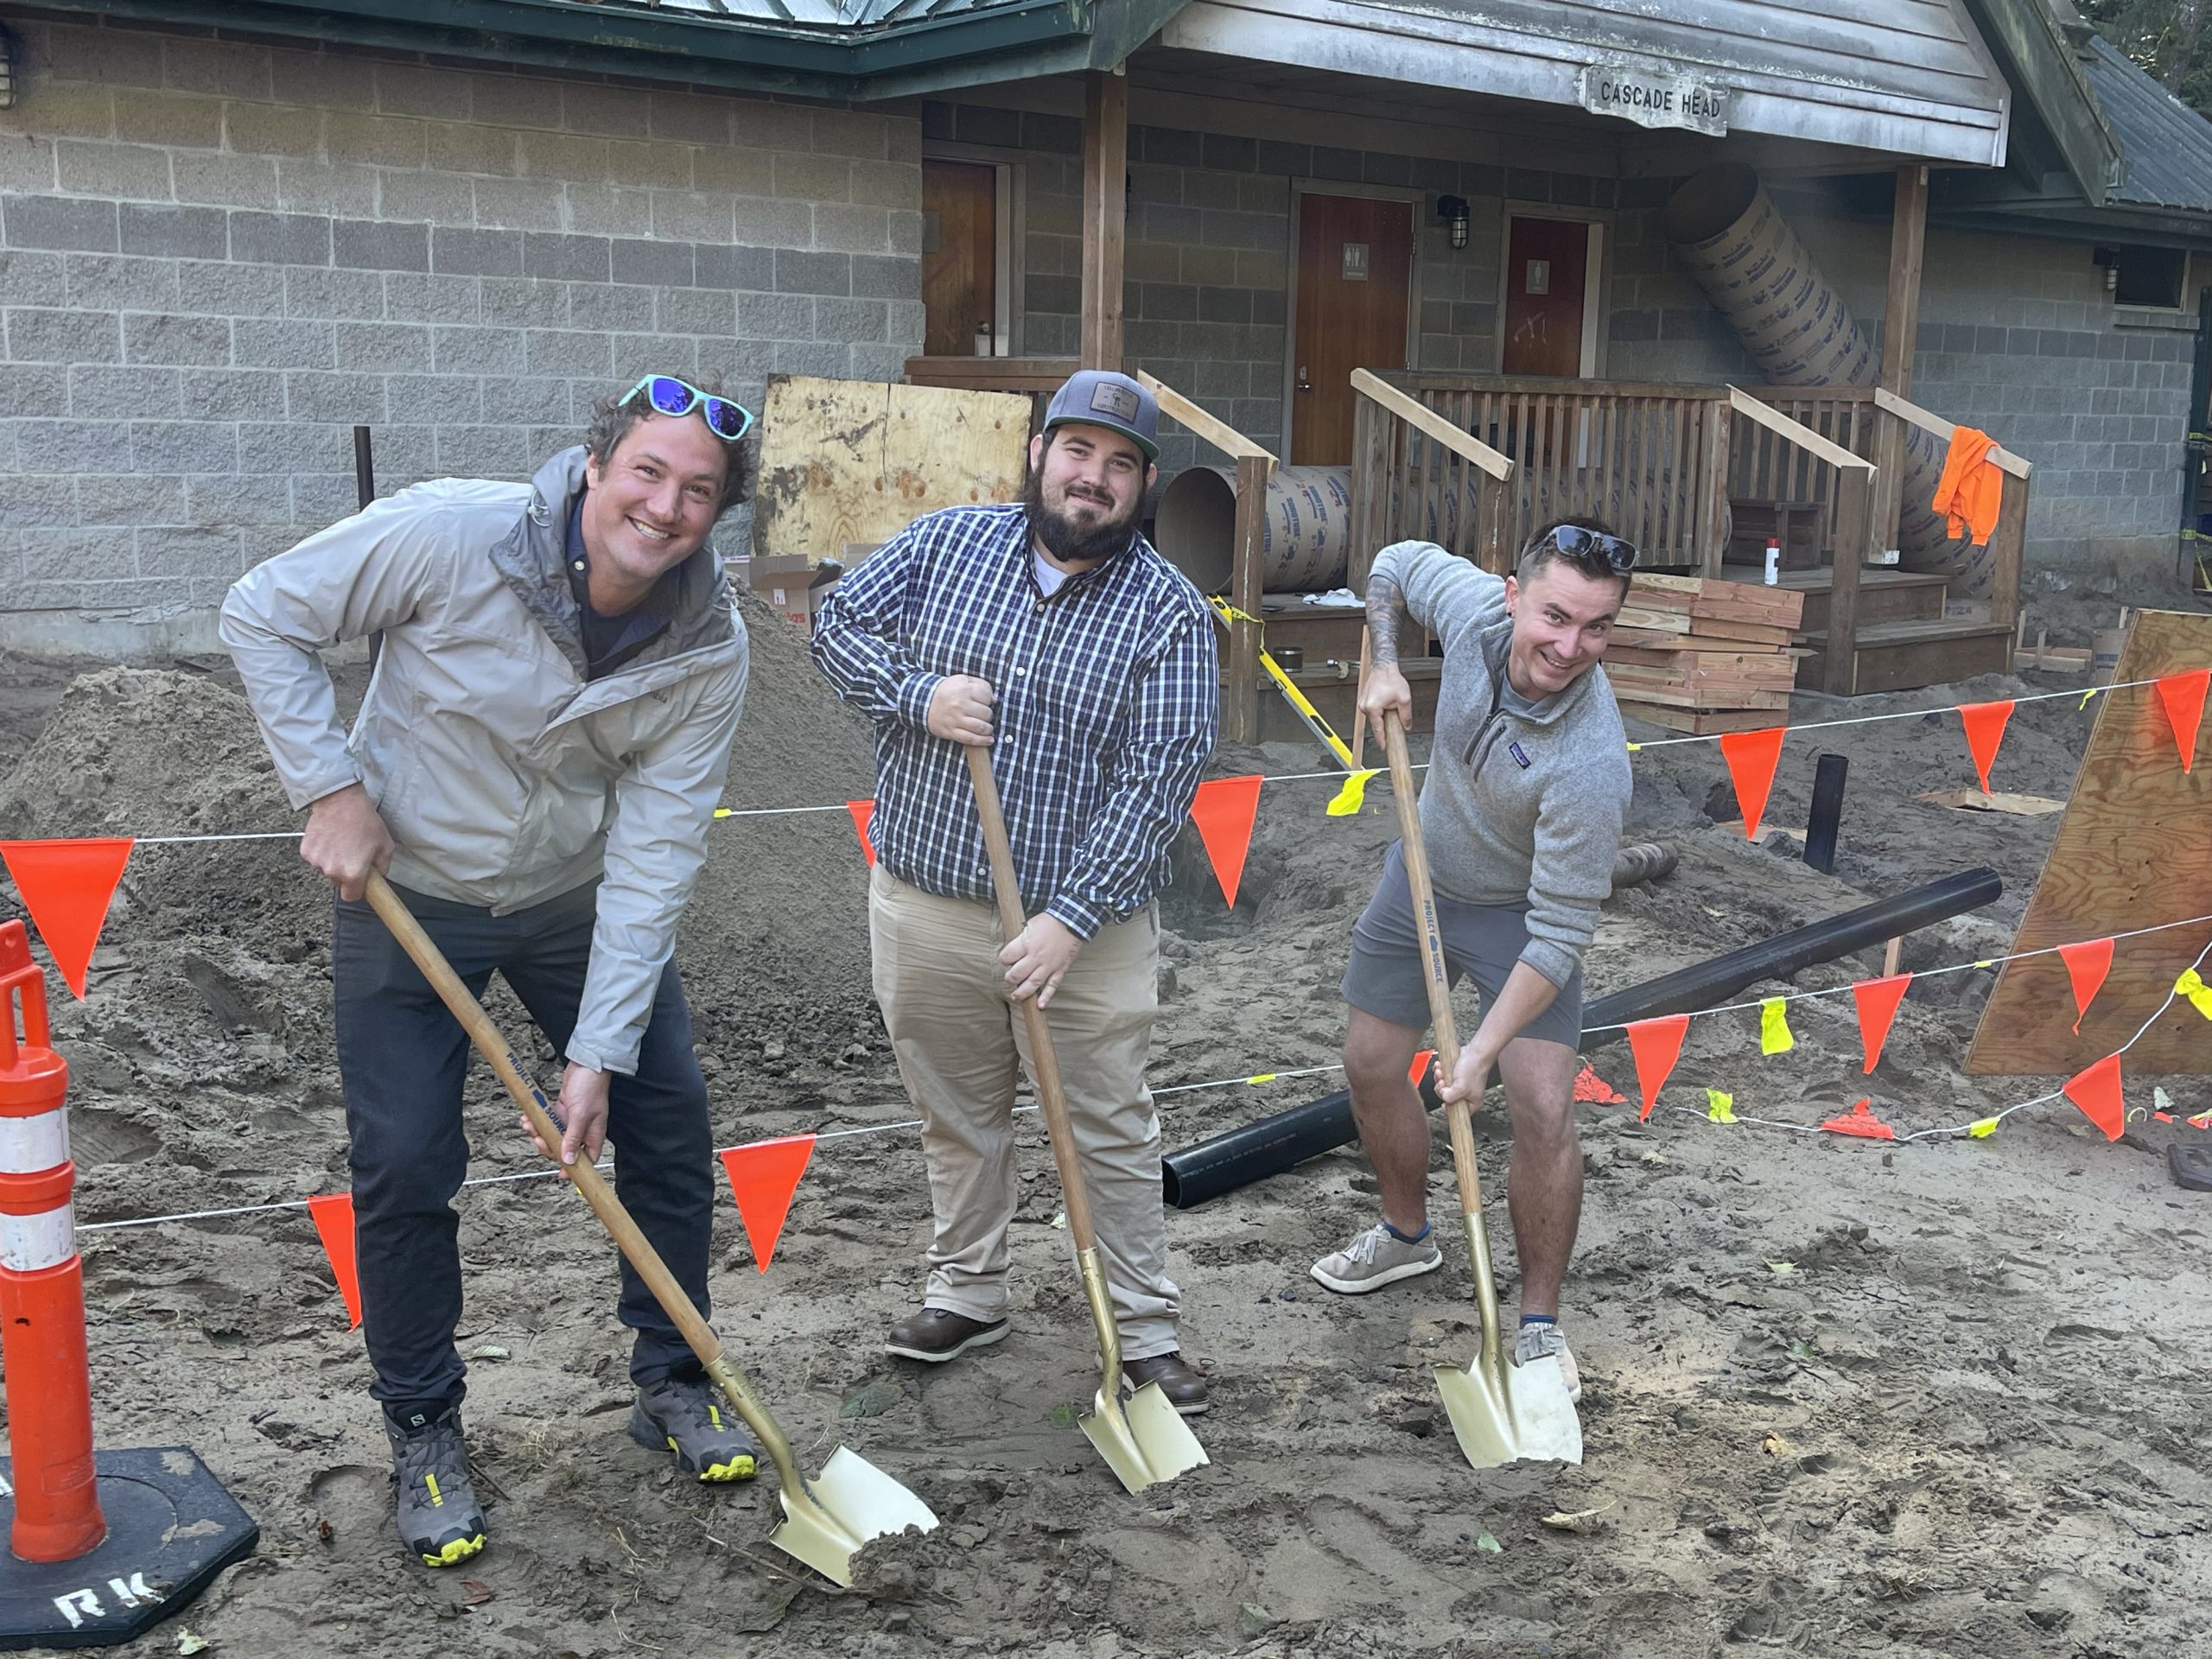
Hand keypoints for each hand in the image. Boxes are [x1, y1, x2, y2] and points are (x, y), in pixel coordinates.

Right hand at [302, 782, 393, 901]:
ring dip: (333, 862)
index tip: (360, 881)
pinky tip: (330, 838)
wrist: (341, 801)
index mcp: (352, 874)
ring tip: (342, 842)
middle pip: (338, 883)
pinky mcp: (306, 851)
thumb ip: (383, 868)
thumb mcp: (385, 846)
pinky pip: (316, 859)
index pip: (351, 897)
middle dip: (346, 874)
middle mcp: (332, 871)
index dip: (357, 890)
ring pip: (326, 870)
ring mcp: (317, 862)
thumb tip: (378, 877)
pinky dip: (323, 852)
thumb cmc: (365, 822)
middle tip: (354, 855)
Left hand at [525, 1063, 610, 1167]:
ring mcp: (570, 1120)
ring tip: (530, 1125)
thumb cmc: (591, 1086)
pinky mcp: (561, 1111)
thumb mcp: (581, 1114)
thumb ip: (573, 1138)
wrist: (586, 1064)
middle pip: (564, 1149)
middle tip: (539, 1139)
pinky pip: (547, 1121)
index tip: (562, 1174)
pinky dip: (537, 1121)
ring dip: (538, 1132)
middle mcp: (582, 1129)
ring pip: (552, 1135)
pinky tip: (529, 1118)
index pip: (587, 1158)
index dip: (575, 1168)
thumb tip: (568, 1160)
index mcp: (593, 1134)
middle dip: (548, 1146)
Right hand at [926, 675, 995, 745]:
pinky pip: (971, 739)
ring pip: (981, 727)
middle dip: (989, 715)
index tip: (986, 702)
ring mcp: (956, 719)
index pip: (987, 697)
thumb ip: (980, 685)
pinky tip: (989, 740)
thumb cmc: (947, 691)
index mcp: (964, 689)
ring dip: (988, 729)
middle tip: (984, 715)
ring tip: (987, 727)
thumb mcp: (962, 680)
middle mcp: (960, 704)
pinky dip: (983, 741)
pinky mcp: (951, 731)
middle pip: (986, 713)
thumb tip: (994, 699)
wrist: (923, 702)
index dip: (989, 700)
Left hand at [999, 913, 1081, 1006]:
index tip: (1006, 959)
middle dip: (1010, 977)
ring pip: (1033, 983)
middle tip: (1010, 978)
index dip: (1004, 959)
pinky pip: (1053, 986)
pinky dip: (1046, 997)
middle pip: (1017, 974)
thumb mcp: (1029, 925)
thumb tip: (1012, 952)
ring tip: (1016, 996)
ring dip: (1022, 992)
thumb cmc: (1049, 922)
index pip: (1007, 957)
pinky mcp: (1060, 970)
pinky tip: (1040, 1005)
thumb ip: (1020, 940)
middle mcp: (1036, 956)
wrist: (1072, 922)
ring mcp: (1049, 965)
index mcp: (1026, 943)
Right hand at [1359, 664, 1413, 750]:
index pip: (1378, 729)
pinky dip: (1379, 711)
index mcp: (1373, 708)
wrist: (1383, 667)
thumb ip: (1406, 715)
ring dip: (1382, 716)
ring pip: (1374, 718)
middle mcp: (1365, 707)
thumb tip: (1406, 726)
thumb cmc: (1391, 679)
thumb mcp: (1404, 699)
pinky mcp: (1363, 701)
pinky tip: (1385, 703)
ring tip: (1390, 706)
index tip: (1384, 747)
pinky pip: (1372, 711)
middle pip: (1376, 724)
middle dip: (1386, 724)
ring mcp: (1362, 704)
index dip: (1382, 740)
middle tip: (1394, 718)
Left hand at [1437, 1044, 1494, 1106]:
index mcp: (1471, 1102)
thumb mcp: (1461, 1087)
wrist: (1475, 1051)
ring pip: (1443, 1086)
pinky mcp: (1455, 1075)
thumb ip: (1451, 1096)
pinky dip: (1439, 1071)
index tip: (1444, 1099)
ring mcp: (1459, 1085)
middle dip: (1441, 1088)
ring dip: (1439, 1078)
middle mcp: (1466, 1095)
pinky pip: (1442, 1076)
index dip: (1448, 1106)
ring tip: (1441, 1071)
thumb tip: (1443, 1097)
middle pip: (1446, 1098)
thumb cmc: (1474, 1068)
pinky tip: (1440, 1066)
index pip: (1457, 1112)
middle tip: (1443, 1081)